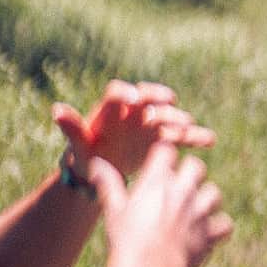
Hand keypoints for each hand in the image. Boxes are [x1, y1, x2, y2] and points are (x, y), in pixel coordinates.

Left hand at [54, 80, 216, 177]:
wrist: (100, 173)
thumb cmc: (85, 158)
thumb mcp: (78, 148)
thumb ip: (72, 129)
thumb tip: (57, 110)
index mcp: (109, 112)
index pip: (117, 94)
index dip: (126, 93)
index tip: (134, 97)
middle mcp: (132, 113)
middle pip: (147, 100)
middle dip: (158, 102)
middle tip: (168, 105)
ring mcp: (149, 125)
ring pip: (166, 118)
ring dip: (178, 120)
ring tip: (189, 126)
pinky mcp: (161, 140)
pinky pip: (179, 137)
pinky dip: (194, 137)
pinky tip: (209, 140)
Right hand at [90, 142, 232, 266]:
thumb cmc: (127, 238)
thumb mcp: (114, 208)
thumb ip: (109, 183)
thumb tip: (96, 164)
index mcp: (158, 180)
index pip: (167, 151)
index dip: (163, 156)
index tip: (158, 166)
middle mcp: (183, 190)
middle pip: (196, 166)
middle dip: (189, 174)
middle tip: (178, 188)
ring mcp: (201, 210)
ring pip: (214, 193)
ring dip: (206, 200)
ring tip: (193, 212)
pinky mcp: (212, 232)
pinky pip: (225, 224)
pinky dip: (219, 228)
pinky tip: (207, 234)